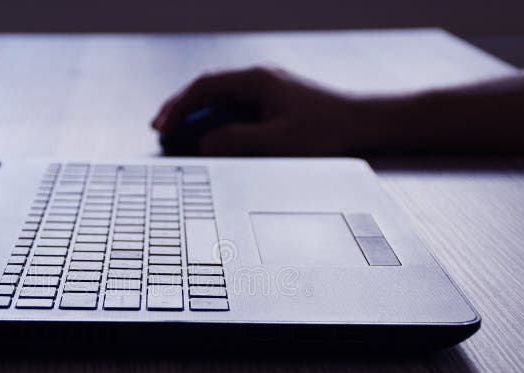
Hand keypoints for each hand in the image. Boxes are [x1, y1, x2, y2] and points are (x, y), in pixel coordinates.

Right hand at [151, 66, 375, 155]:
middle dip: (181, 107)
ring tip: (178, 130)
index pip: (204, 87)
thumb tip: (205, 143)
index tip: (162, 125)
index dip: (178, 107)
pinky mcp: (275, 100)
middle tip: (160, 126)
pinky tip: (209, 131)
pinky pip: (235, 104)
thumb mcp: (277, 140)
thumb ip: (237, 140)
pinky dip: (216, 116)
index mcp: (256, 80)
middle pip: (209, 88)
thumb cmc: (327, 129)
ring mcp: (267, 88)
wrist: (363, 123)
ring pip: (221, 96)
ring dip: (198, 112)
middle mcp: (260, 78)